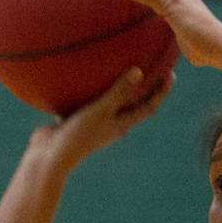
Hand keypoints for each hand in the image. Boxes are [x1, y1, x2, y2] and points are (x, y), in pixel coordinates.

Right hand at [31, 67, 173, 171]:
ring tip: (120, 66)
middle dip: (144, 87)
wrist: (49, 156)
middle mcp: (111, 124)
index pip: (149, 107)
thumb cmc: (78, 136)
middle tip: (153, 66)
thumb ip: (118, 91)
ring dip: (118, 87)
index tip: (172, 74)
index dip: (162, 92)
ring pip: (110, 102)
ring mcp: (94, 123)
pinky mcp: (77, 120)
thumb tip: (139, 71)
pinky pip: (88, 101)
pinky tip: (84, 73)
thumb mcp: (100, 111)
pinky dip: (90, 88)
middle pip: (133, 104)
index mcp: (122, 125)